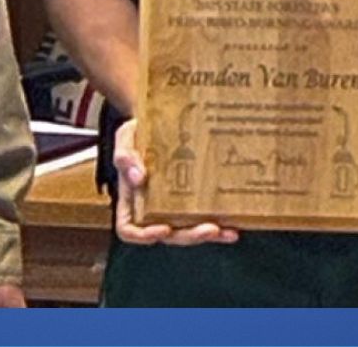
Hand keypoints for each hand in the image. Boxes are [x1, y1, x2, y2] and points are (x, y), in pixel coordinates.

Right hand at [113, 117, 238, 246]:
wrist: (159, 121)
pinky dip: (219, 225)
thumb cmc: (137, 134)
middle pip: (167, 235)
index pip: (129, 229)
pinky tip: (233, 226)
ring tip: (226, 231)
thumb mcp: (125, 139)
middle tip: (209, 229)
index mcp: (131, 200)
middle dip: (189, 236)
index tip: (163, 229)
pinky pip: (203, 218)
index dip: (144, 236)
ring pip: (188, 231)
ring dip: (208, 235)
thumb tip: (138, 177)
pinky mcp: (192, 200)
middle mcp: (151, 209)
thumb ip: (125, 156)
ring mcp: (173, 207)